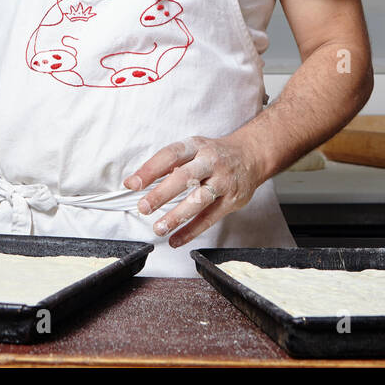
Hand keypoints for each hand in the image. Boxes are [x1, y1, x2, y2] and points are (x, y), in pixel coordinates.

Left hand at [124, 134, 267, 247]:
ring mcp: (223, 181)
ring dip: (177, 216)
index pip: (170, 155)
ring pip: (199, 199)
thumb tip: (136, 181)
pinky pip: (210, 218)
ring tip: (159, 228)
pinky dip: (191, 231)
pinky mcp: (232, 200)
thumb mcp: (194, 148)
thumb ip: (168, 164)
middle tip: (143, 207)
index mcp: (196, 146)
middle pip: (184, 177)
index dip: (150, 169)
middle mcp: (210, 162)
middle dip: (162, 193)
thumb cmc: (215, 154)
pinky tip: (176, 239)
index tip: (133, 183)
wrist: (251, 156)